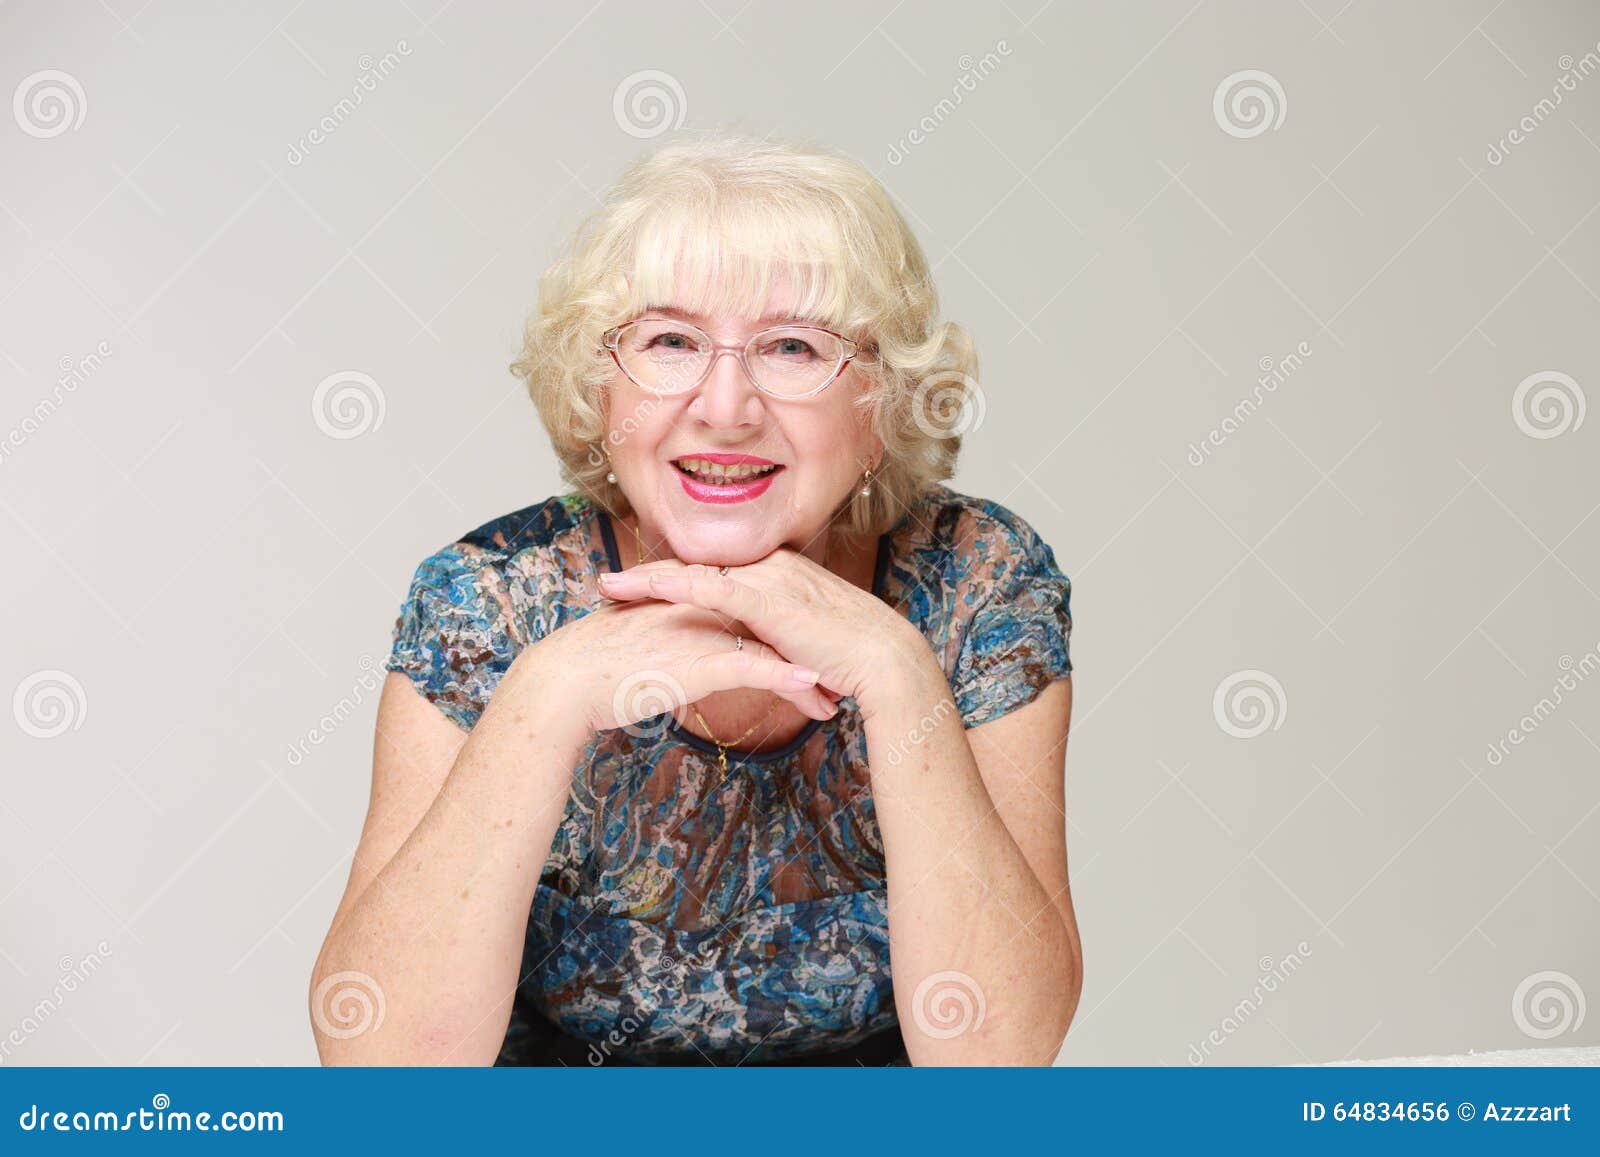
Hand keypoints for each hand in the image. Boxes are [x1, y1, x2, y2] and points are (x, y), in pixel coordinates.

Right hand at [533, 596, 838, 733]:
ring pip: (767, 649)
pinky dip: (783, 675)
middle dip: (802, 658)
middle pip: (766, 629)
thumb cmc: (593, 671)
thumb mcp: (640, 650)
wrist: (562, 682)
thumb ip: (667, 646)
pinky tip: (809, 686)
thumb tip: (680, 660)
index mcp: (688, 605)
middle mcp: (699, 611)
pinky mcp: (694, 660)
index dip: (780, 638)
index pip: (747, 615)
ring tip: (830, 704)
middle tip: (830, 683)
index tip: (806, 662)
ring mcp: (699, 633)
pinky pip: (750, 665)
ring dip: (803, 677)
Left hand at [595, 547, 926, 709]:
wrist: (887, 659)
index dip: (674, 579)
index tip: (638, 588)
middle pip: (697, 566)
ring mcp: (769, 579)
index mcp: (780, 574)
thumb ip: (779, 642)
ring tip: (608, 587)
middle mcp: (771, 567)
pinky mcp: (767, 598)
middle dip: (649, 575)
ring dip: (648, 578)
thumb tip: (759, 657)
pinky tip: (641, 588)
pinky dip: (670, 585)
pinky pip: (708, 586)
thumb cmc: (855, 658)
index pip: (716, 572)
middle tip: (607, 583)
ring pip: (693, 572)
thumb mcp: (807, 644)